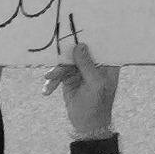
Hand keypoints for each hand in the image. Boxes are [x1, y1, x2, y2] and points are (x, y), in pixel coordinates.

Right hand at [42, 26, 118, 143]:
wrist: (87, 126)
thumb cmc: (97, 105)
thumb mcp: (95, 84)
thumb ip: (87, 64)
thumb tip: (80, 46)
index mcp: (107, 63)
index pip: (100, 44)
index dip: (90, 36)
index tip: (78, 28)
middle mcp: (95, 64)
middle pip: (79, 52)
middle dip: (66, 57)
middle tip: (56, 58)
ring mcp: (81, 70)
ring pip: (66, 62)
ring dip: (56, 72)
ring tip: (49, 80)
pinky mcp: (69, 78)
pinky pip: (58, 74)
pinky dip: (52, 81)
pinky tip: (47, 90)